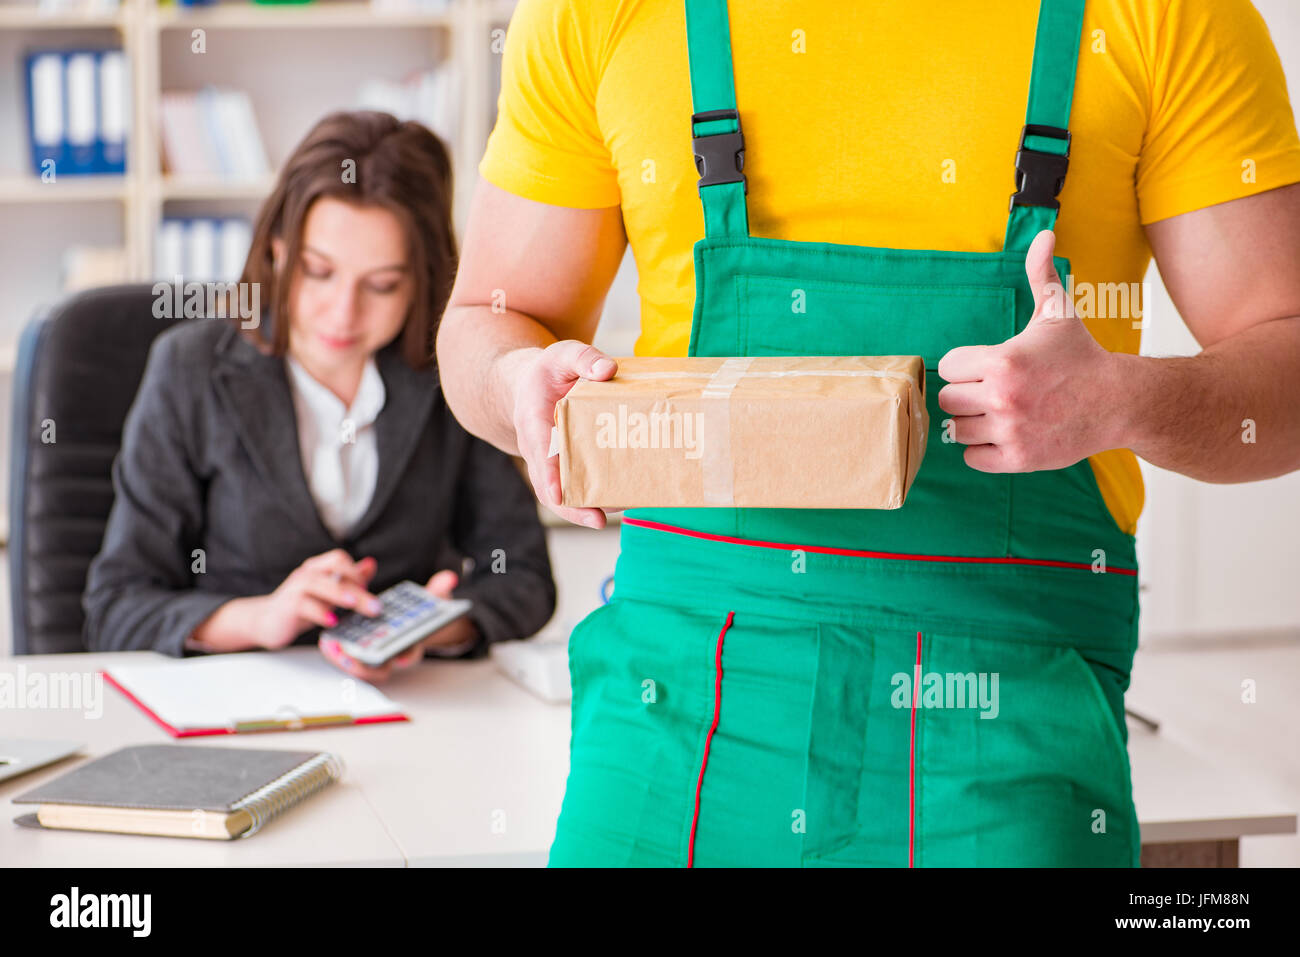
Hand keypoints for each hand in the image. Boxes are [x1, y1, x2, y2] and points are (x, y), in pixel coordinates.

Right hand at [254, 549, 380, 649]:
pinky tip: (331, 621)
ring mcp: (295, 588)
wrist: (267, 621)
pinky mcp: (286, 605)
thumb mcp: (329, 593)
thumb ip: (349, 580)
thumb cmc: (301, 606)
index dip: (355, 572)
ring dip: (337, 593)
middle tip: (376, 606)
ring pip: (318, 584)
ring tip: (352, 603)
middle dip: (357, 589)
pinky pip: (303, 604)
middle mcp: (306, 574)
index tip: (367, 589)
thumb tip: (371, 563)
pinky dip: (318, 612)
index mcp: (317, 568)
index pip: (339, 558)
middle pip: (334, 571)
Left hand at [318, 570, 478, 682]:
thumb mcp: (431, 601)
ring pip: (362, 668)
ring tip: (335, 648)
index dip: (406, 658)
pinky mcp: (359, 653)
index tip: (400, 658)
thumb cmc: (419, 614)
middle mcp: (393, 656)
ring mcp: (375, 657)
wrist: (409, 622)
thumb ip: (437, 591)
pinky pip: (348, 659)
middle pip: (382, 669)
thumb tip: (448, 578)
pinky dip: (338, 653)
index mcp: (411, 645)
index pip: (410, 655)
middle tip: (352, 657)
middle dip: (366, 666)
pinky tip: (329, 642)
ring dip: (347, 661)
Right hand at [511, 340, 617, 527]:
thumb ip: (583, 358)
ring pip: (561, 495)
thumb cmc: (548, 372)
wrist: (531, 387)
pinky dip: (596, 498)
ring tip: (617, 513)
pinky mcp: (565, 468)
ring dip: (586, 509)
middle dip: (570, 507)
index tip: (558, 493)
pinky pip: (576, 488)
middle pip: (548, 487)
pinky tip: (624, 500)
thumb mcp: (562, 354)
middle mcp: (538, 449)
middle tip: (597, 520)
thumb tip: (608, 370)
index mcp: (534, 421)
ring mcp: (550, 464)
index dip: (548, 475)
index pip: (539, 452)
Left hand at [935, 230, 1122, 471]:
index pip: (948, 367)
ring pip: (957, 430)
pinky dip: (982, 450)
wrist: (1118, 402)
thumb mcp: (1057, 313)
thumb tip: (1044, 233)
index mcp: (1003, 360)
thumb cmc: (1081, 356)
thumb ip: (1040, 274)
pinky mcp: (1017, 459)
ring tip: (1000, 412)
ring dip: (973, 423)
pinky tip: (1004, 433)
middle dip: (966, 394)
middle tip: (991, 391)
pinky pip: (972, 457)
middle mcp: (1003, 397)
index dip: (964, 366)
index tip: (985, 366)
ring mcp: (1009, 430)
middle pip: (947, 400)